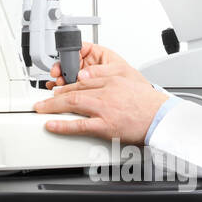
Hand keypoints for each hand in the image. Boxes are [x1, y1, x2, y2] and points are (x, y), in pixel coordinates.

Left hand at [35, 63, 169, 144]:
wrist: (161, 117)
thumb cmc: (147, 104)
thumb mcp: (128, 80)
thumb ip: (105, 77)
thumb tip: (84, 75)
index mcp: (110, 81)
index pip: (82, 80)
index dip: (66, 85)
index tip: (57, 89)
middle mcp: (105, 92)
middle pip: (74, 90)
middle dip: (54, 95)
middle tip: (41, 100)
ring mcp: (104, 109)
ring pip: (73, 103)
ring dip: (52, 106)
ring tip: (40, 109)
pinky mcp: (106, 125)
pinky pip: (80, 125)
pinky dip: (63, 125)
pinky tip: (51, 125)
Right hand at [47, 42, 145, 88]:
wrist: (141, 102)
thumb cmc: (134, 82)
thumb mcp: (119, 71)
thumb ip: (100, 71)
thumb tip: (83, 74)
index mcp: (99, 54)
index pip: (79, 47)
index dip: (69, 51)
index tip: (63, 59)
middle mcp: (91, 64)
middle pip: (70, 61)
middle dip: (62, 67)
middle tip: (58, 74)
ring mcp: (88, 77)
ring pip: (69, 75)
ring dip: (62, 79)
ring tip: (59, 84)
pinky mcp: (86, 89)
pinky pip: (72, 88)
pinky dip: (65, 90)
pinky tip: (62, 92)